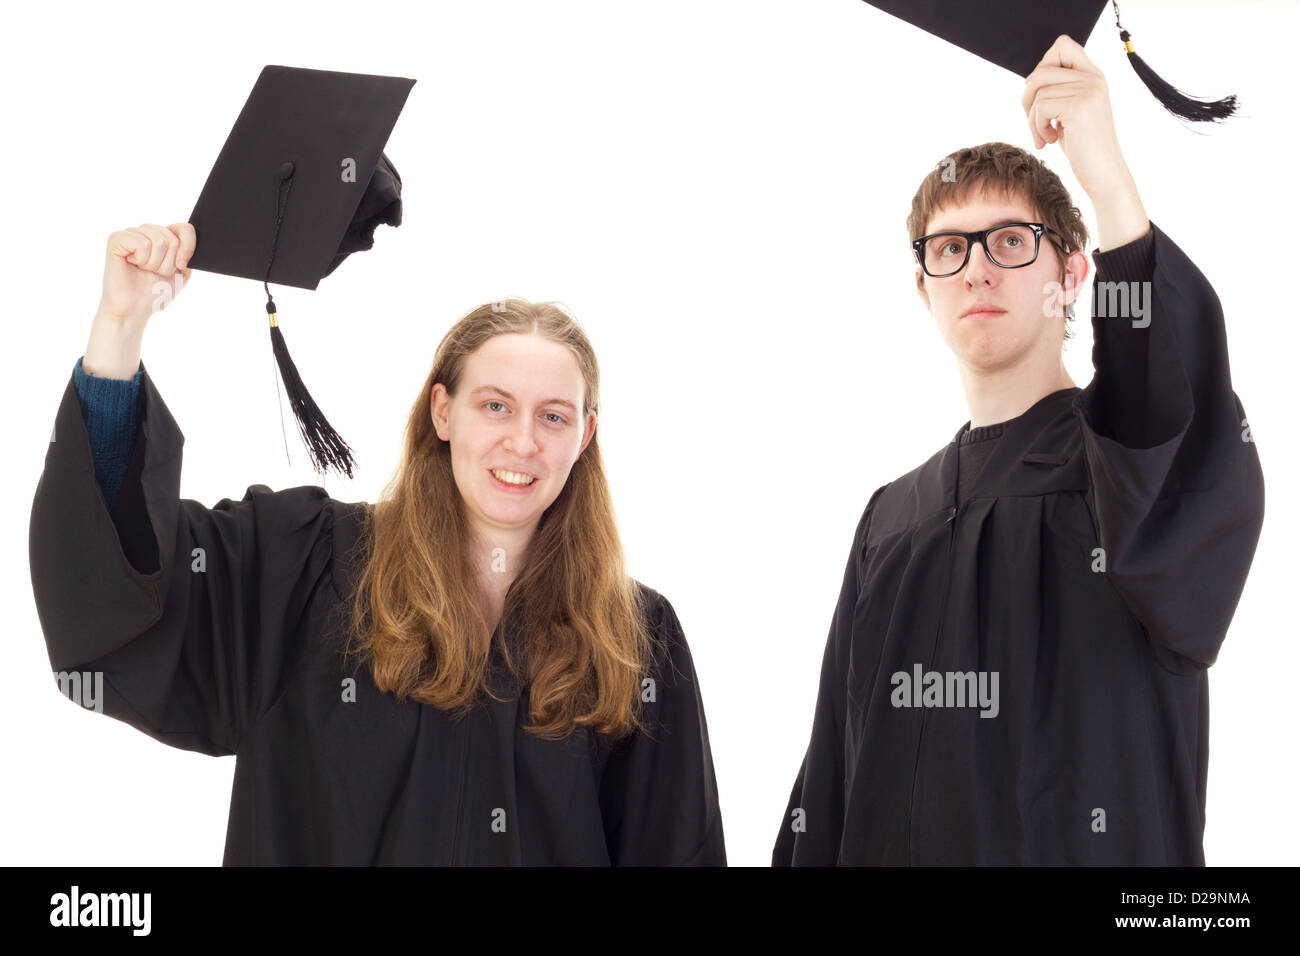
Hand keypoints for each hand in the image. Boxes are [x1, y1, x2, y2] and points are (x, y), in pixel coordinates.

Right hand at [98, 222, 195, 323]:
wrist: (134, 309)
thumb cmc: (155, 292)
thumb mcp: (181, 273)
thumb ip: (188, 253)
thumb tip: (190, 239)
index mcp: (163, 237)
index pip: (184, 229)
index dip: (188, 248)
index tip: (181, 267)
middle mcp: (147, 231)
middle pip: (172, 238)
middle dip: (168, 263)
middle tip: (154, 272)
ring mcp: (131, 233)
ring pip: (158, 241)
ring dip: (155, 263)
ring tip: (143, 269)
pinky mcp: (116, 239)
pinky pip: (141, 243)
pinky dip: (141, 259)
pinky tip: (132, 264)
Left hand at [1021, 35, 1129, 199]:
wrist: (1105, 174)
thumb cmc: (1084, 148)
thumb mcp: (1071, 113)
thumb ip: (1059, 91)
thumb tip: (1030, 80)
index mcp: (1093, 76)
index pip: (1062, 45)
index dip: (1043, 66)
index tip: (1043, 96)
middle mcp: (1093, 78)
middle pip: (1041, 69)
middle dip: (1028, 98)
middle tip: (1035, 122)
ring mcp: (1088, 90)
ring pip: (1037, 90)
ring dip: (1031, 118)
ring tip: (1044, 135)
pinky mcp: (1079, 106)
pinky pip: (1040, 106)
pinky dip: (1037, 127)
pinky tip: (1050, 140)